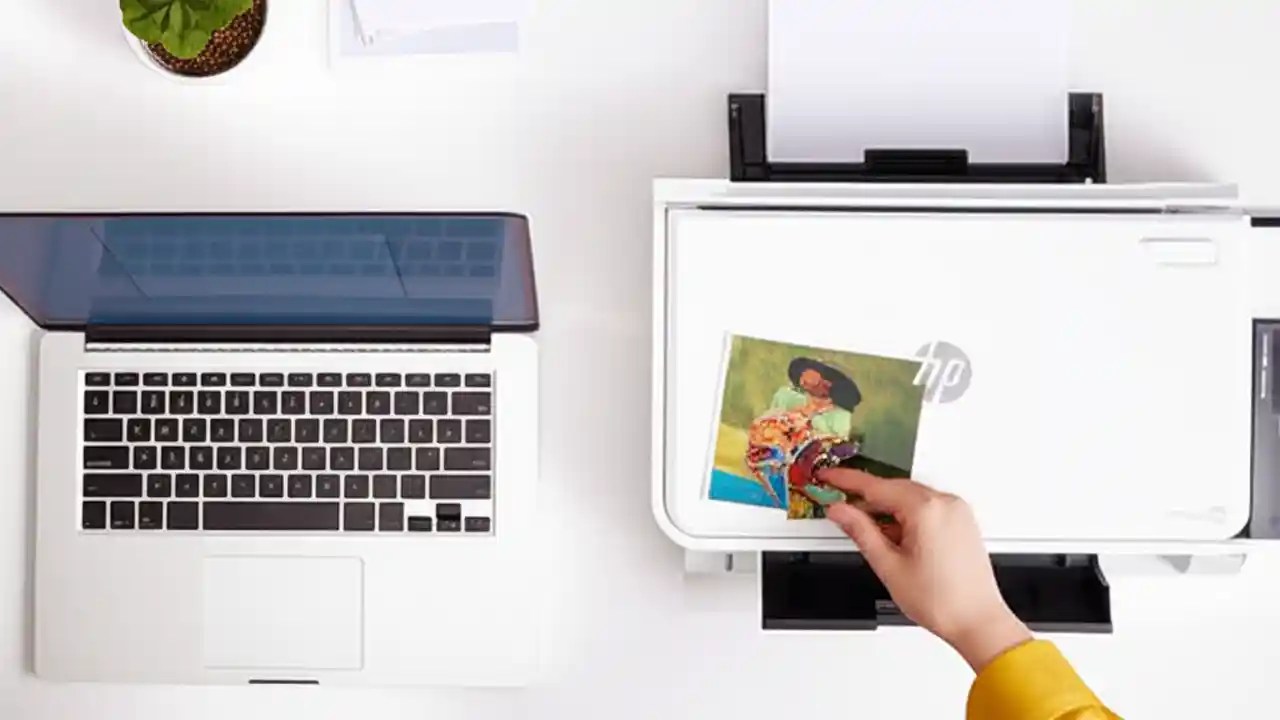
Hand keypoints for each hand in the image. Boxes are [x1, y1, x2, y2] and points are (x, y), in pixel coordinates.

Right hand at [819, 469, 1031, 671]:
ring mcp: (957, 511)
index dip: (846, 481)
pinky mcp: (962, 521)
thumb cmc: (942, 601)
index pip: (876, 487)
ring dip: (887, 509)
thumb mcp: (889, 566)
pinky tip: (895, 535)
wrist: (977, 621)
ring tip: (869, 532)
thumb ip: (860, 531)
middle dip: (866, 498)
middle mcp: (945, 504)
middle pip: (894, 489)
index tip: (829, 476)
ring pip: (910, 498)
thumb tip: (840, 511)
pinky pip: (927, 506)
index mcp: (926, 510)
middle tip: (840, 506)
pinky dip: (907, 515)